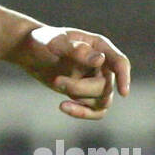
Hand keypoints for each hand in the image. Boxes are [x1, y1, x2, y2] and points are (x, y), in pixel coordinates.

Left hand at [6, 23, 130, 119]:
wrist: (30, 50)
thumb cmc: (43, 41)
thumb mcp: (54, 42)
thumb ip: (75, 49)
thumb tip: (100, 60)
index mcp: (100, 47)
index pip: (120, 63)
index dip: (124, 77)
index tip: (123, 93)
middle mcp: (102, 65)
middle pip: (105, 87)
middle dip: (81, 88)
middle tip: (56, 81)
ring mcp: (95, 81)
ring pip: (101, 101)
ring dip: (78, 98)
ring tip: (55, 83)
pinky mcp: (85, 95)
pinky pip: (95, 112)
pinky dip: (82, 113)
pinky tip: (62, 106)